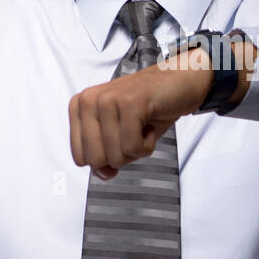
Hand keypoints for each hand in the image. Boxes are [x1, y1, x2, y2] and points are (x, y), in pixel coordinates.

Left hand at [69, 53, 213, 179]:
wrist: (179, 82)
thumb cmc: (149, 108)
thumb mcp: (119, 136)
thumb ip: (104, 158)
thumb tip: (103, 175)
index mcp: (79, 106)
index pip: (80, 158)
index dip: (106, 157)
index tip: (120, 136)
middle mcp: (88, 100)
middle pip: (96, 160)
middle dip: (121, 155)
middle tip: (133, 131)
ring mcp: (108, 100)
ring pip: (115, 156)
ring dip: (137, 149)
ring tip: (143, 125)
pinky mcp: (129, 103)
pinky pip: (132, 147)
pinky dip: (148, 145)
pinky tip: (151, 125)